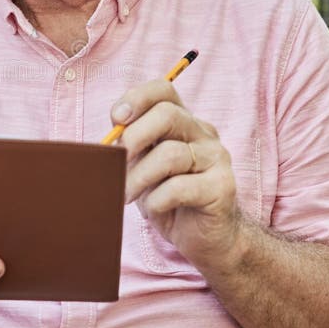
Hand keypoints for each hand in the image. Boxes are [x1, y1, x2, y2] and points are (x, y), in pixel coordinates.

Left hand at [110, 79, 241, 269]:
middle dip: (133, 136)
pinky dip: (157, 200)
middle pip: (168, 114)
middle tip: (115, 162)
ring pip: (170, 154)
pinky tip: (154, 208)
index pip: (164, 89)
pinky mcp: (222, 187)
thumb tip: (106, 140)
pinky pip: (180, 187)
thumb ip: (131, 147)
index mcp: (183, 122)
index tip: (115, 119)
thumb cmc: (169, 199)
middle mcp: (203, 134)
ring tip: (127, 195)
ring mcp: (216, 158)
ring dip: (138, 177)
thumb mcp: (144, 167)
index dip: (136, 98)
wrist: (205, 238)